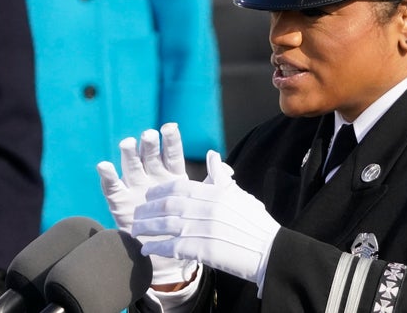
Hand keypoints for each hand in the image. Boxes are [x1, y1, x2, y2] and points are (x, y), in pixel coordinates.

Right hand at [97, 123, 196, 284]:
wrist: (166, 253)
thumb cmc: (183, 223)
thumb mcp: (200, 203)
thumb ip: (212, 185)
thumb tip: (229, 170)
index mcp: (171, 174)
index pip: (171, 152)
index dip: (170, 140)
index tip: (170, 126)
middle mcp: (151, 175)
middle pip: (149, 155)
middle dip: (149, 144)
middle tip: (150, 135)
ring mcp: (134, 186)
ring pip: (131, 166)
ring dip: (129, 154)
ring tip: (127, 143)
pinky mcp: (120, 201)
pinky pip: (112, 187)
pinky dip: (108, 176)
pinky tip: (104, 165)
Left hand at [133, 150, 280, 287]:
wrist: (271, 252)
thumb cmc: (256, 224)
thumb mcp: (239, 195)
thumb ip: (221, 176)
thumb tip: (212, 155)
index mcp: (214, 192)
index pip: (178, 186)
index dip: (159, 191)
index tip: (147, 196)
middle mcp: (206, 208)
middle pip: (167, 205)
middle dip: (147, 210)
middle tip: (135, 214)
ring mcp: (203, 228)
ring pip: (166, 225)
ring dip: (147, 228)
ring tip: (135, 231)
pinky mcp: (203, 249)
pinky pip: (172, 247)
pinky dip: (156, 248)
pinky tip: (146, 250)